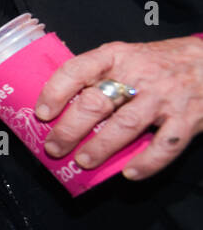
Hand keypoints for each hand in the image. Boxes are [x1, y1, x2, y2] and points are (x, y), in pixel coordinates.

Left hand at [35, 36, 202, 179]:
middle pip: (96, 103)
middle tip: (54, 147)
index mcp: (116, 56)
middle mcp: (139, 75)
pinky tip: (130, 173)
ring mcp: (164, 97)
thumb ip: (100, 75)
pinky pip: (165, 145)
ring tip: (83, 161)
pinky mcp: (188, 118)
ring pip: (125, 125)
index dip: (55, 92)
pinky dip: (147, 162)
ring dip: (100, 147)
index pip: (77, 70)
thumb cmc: (162, 62)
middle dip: (69, 129)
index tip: (41, 113)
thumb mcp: (128, 56)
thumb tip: (62, 106)